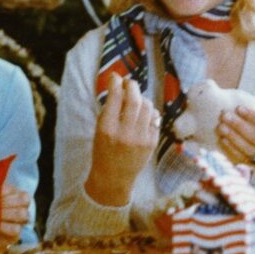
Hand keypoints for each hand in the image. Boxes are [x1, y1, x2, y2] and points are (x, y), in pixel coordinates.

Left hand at [0, 183, 28, 248]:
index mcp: (12, 194)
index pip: (16, 190)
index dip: (7, 191)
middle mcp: (20, 206)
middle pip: (24, 199)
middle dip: (8, 201)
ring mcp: (19, 221)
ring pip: (23, 214)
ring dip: (8, 214)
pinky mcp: (16, 234)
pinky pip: (16, 229)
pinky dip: (5, 227)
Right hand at [84, 73, 160, 205]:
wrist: (114, 177)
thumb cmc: (103, 150)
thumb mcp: (99, 130)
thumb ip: (109, 110)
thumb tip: (120, 86)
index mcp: (107, 129)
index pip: (114, 98)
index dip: (115, 83)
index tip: (115, 76)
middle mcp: (124, 133)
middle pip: (134, 100)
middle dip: (132, 86)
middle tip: (129, 83)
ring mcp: (140, 138)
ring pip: (147, 106)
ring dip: (142, 98)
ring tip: (136, 99)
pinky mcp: (152, 142)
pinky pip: (155, 118)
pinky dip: (149, 111)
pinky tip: (143, 113)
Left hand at [216, 105, 254, 172]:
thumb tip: (237, 108)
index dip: (252, 116)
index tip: (238, 108)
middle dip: (238, 125)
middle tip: (224, 115)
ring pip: (247, 150)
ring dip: (232, 137)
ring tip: (220, 127)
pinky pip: (241, 159)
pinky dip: (230, 149)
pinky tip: (222, 139)